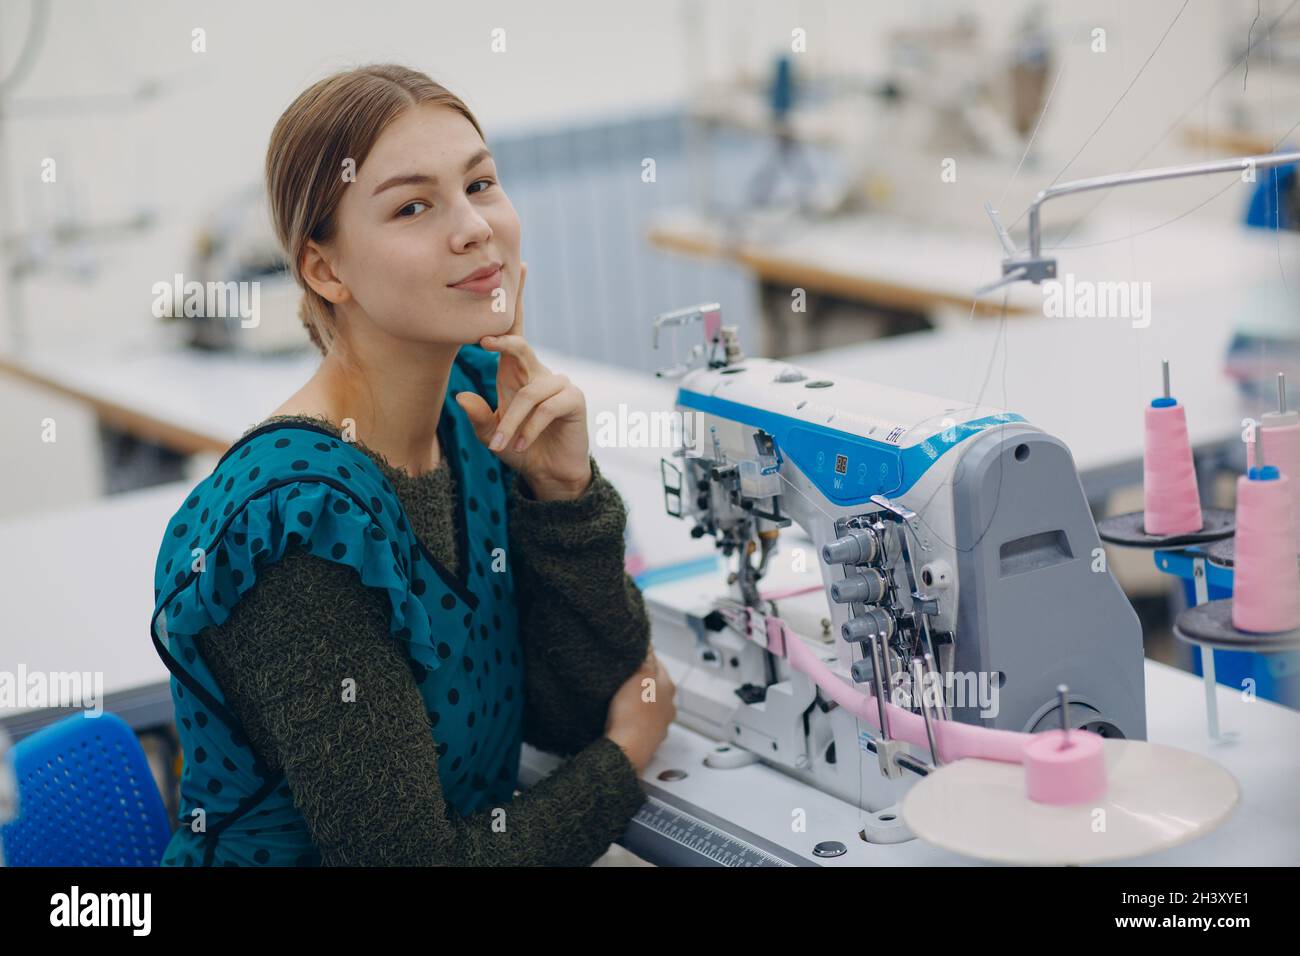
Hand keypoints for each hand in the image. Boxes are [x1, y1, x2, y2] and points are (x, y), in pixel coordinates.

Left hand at [455, 262, 591, 499]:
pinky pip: (545, 408)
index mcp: (516, 372)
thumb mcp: (493, 435)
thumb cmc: (521, 448)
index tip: (517, 268)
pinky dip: (529, 428)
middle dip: (503, 340)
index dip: (516, 302)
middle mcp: (538, 372)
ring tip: (502, 446)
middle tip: (484, 341)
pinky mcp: (573, 400)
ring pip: (529, 393)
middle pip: (521, 344)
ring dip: (512, 422)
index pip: (514, 332)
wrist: (550, 473)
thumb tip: (461, 397)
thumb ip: (479, 418)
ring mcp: (558, 384)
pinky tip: (521, 445)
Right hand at [604, 650, 676, 774]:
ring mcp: (661, 724)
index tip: (634, 656)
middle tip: (626, 675)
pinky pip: (644, 723)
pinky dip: (637, 718)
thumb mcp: (639, 677)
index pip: (658, 665)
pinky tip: (626, 718)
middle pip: (656, 686)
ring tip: (624, 698)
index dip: (646, 658)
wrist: (627, 749)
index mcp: (668, 687)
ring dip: (641, 701)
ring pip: (652, 706)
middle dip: (644, 680)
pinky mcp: (650, 739)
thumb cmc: (633, 714)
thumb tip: (650, 645)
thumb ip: (647, 659)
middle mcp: (669, 706)